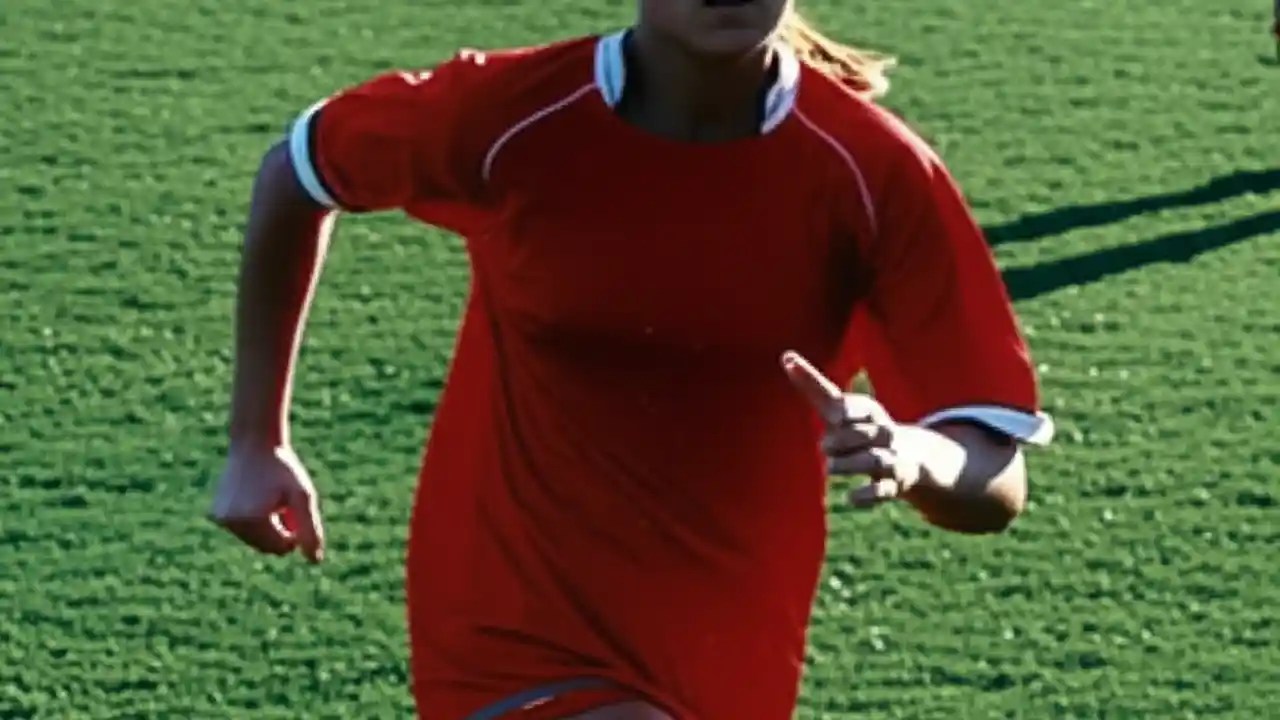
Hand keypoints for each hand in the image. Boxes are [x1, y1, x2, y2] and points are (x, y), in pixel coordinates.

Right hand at [209, 443, 325, 561]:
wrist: (253, 443)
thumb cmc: (282, 469)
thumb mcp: (303, 496)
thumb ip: (310, 529)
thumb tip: (315, 561)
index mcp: (252, 520)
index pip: (280, 547)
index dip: (294, 533)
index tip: (294, 509)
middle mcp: (231, 523)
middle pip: (265, 546)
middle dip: (279, 531)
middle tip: (284, 503)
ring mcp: (220, 519)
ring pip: (253, 540)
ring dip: (266, 527)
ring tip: (270, 499)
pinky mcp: (215, 515)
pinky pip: (241, 530)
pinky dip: (252, 521)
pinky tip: (256, 498)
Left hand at [781, 350, 922, 508]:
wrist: (908, 456)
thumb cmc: (859, 427)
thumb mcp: (838, 407)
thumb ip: (813, 385)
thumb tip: (786, 355)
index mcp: (869, 412)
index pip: (862, 407)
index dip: (850, 410)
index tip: (834, 415)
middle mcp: (884, 433)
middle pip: (865, 434)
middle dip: (843, 440)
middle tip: (825, 446)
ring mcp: (891, 459)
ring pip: (874, 461)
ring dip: (850, 465)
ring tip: (830, 468)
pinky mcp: (893, 485)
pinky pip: (883, 492)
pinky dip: (866, 496)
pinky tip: (850, 498)